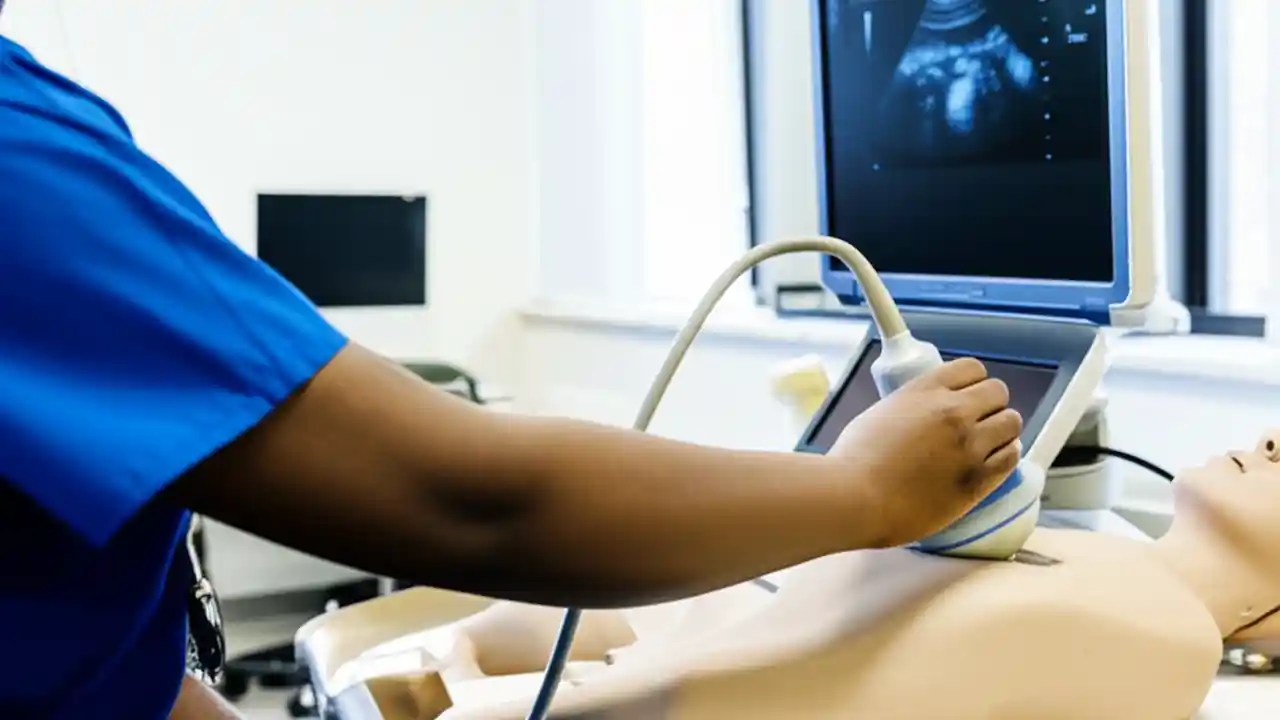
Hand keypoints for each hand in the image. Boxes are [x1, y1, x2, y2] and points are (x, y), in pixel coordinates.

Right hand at [832, 358, 1021, 547]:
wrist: (857, 499)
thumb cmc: (855, 461)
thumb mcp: (881, 413)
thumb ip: (912, 405)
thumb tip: (924, 413)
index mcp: (925, 390)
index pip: (972, 368)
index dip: (973, 382)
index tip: (968, 394)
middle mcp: (952, 411)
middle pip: (998, 392)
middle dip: (990, 404)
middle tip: (979, 420)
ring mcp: (969, 445)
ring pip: (1011, 422)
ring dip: (1001, 430)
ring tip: (987, 442)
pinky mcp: (978, 478)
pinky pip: (1011, 456)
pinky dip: (1005, 455)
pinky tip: (992, 460)